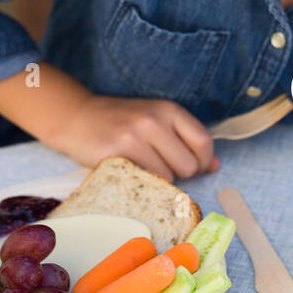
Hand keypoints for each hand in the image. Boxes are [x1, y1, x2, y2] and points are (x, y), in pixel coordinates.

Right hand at [44, 94, 218, 181]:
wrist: (76, 117)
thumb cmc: (120, 121)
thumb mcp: (155, 119)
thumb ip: (185, 139)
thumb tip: (216, 165)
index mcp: (168, 109)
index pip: (204, 142)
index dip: (203, 162)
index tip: (193, 168)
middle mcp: (153, 120)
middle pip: (189, 166)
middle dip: (179, 173)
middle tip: (159, 166)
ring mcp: (134, 138)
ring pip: (167, 178)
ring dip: (158, 180)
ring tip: (141, 167)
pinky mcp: (116, 156)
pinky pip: (145, 182)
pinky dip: (142, 184)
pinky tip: (130, 172)